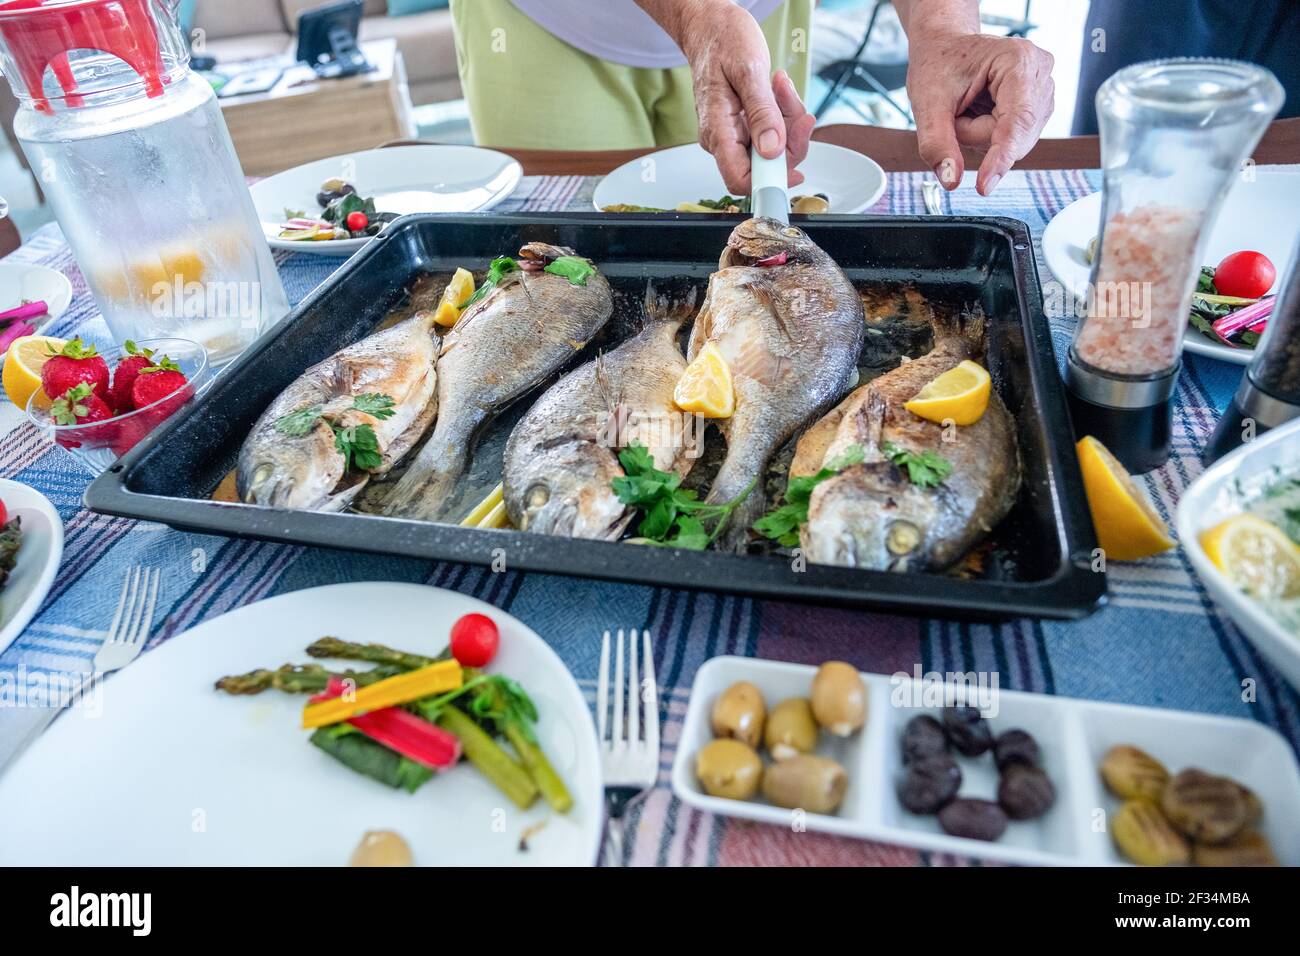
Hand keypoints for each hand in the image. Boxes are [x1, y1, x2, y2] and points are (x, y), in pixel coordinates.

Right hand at [676, 2, 814, 193]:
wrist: (709, 26)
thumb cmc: (722, 40)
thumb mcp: (748, 70)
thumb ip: (761, 112)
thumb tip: (772, 150)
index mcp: (717, 130)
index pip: (739, 178)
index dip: (770, 181)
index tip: (798, 172)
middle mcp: (722, 138)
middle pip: (764, 165)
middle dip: (790, 140)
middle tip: (798, 110)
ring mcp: (732, 134)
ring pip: (773, 148)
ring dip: (789, 121)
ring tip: (782, 88)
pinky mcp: (743, 127)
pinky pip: (771, 133)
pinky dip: (783, 114)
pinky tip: (778, 91)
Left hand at [906, 32, 1054, 194]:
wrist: (945, 47)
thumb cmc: (938, 63)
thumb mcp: (927, 103)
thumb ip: (937, 144)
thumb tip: (951, 180)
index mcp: (1019, 61)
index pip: (1016, 123)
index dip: (1000, 158)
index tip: (984, 187)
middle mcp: (1040, 74)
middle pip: (1014, 137)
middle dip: (977, 135)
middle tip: (956, 112)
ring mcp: (1042, 92)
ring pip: (1013, 142)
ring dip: (981, 135)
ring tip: (967, 107)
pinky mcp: (1037, 107)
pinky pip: (1012, 140)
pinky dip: (988, 135)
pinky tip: (979, 112)